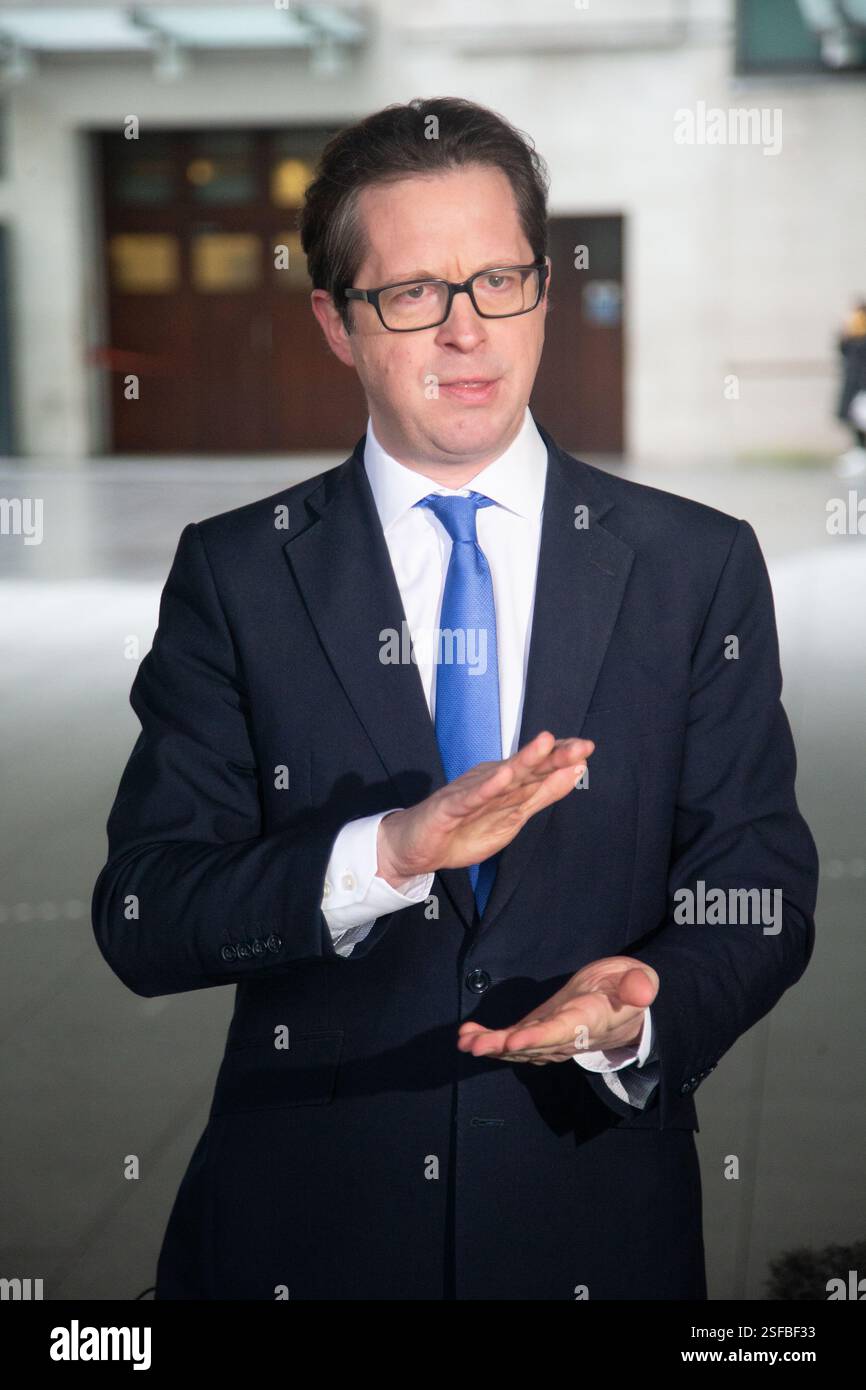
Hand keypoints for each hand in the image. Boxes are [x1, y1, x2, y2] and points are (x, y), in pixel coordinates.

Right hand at [376, 730, 593, 884]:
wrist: (416, 846)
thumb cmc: (463, 829)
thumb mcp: (513, 815)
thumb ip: (543, 794)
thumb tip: (576, 771)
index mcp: (506, 783)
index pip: (538, 768)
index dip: (561, 758)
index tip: (586, 747)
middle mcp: (489, 781)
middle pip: (525, 768)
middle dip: (552, 756)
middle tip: (580, 746)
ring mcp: (469, 793)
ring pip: (501, 777)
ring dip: (524, 761)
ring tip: (546, 745)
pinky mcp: (449, 808)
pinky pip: (470, 798)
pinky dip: (486, 788)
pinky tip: (502, 777)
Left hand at [456, 956, 658, 1065]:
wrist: (625, 1007)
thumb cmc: (628, 986)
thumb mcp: (639, 978)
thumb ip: (638, 985)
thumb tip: (642, 991)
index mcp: (590, 1019)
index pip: (562, 1031)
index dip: (537, 1037)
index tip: (513, 1039)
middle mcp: (568, 1034)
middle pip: (533, 1044)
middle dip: (503, 1046)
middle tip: (474, 1045)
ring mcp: (552, 1037)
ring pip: (521, 1047)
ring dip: (491, 1047)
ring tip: (466, 1042)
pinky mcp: (541, 1031)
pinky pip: (516, 1042)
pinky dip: (492, 1041)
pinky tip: (469, 1036)